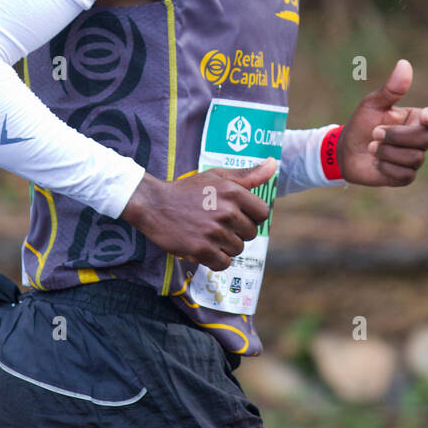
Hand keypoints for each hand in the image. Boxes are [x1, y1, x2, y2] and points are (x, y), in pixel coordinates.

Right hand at [120, 157, 275, 269]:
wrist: (154, 204)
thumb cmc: (188, 190)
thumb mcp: (216, 176)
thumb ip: (248, 174)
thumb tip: (273, 164)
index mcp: (233, 191)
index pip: (263, 213)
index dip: (252, 217)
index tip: (238, 216)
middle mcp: (226, 211)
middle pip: (251, 233)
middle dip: (238, 232)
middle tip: (218, 224)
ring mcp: (214, 231)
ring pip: (237, 249)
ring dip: (225, 246)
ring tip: (209, 235)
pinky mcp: (201, 249)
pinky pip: (223, 263)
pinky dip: (215, 260)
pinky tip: (204, 248)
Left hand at [337, 59, 427, 186]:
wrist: (346, 151)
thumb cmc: (361, 123)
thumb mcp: (372, 103)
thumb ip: (391, 89)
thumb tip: (404, 64)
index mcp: (416, 119)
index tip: (423, 116)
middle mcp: (419, 139)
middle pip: (425, 139)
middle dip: (396, 136)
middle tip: (374, 133)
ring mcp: (414, 159)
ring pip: (415, 158)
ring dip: (388, 152)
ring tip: (372, 147)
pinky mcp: (405, 176)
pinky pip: (405, 174)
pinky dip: (386, 167)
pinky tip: (376, 162)